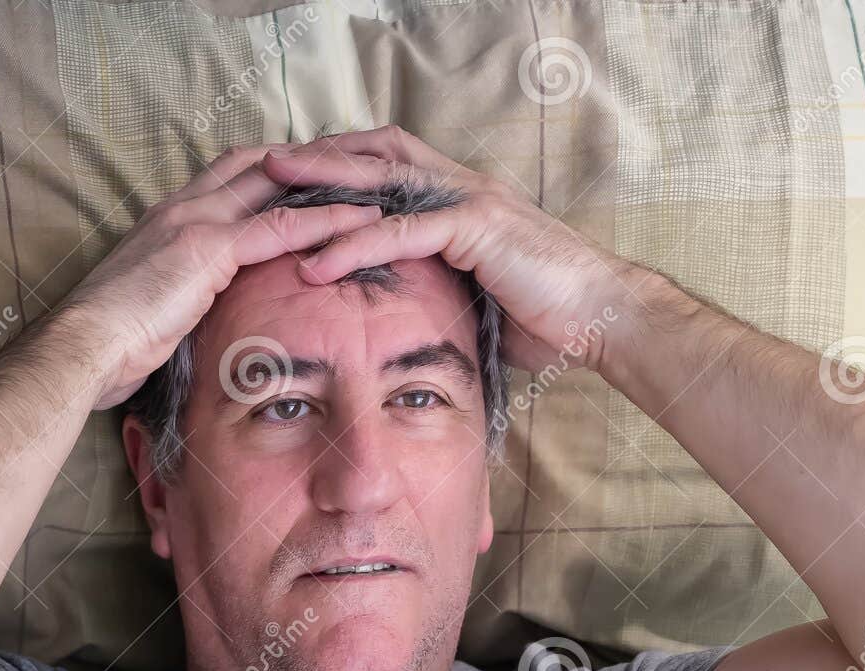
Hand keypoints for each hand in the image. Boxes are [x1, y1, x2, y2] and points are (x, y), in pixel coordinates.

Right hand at [56, 145, 384, 409]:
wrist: (84, 348)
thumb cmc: (110, 344)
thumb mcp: (155, 311)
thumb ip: (182, 299)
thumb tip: (204, 321)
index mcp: (167, 219)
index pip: (229, 176)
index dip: (273, 172)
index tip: (311, 178)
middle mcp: (183, 208)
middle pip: (258, 164)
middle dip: (307, 162)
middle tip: (352, 167)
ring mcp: (195, 223)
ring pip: (277, 187)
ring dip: (327, 184)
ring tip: (373, 186)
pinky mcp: (208, 250)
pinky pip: (279, 227)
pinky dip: (322, 222)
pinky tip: (358, 223)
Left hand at [260, 126, 645, 373]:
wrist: (601, 316)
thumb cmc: (548, 315)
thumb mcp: (481, 299)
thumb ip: (443, 291)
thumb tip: (409, 318)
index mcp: (459, 199)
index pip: (387, 164)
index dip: (339, 165)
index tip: (294, 180)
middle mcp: (460, 188)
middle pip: (373, 156)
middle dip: (317, 159)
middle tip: (264, 166)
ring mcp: (468, 202)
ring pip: (379, 184)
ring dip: (321, 189)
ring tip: (271, 199)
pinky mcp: (476, 228)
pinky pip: (402, 231)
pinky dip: (354, 246)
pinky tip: (316, 263)